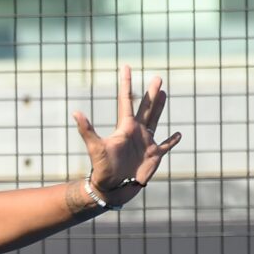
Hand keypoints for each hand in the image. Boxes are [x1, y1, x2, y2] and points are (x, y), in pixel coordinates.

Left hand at [71, 65, 181, 208]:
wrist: (113, 186)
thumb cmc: (102, 168)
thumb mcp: (95, 147)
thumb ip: (87, 130)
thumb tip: (75, 112)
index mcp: (124, 127)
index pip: (126, 101)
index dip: (126, 84)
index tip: (126, 67)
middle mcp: (136, 131)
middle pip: (145, 108)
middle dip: (151, 93)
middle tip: (157, 77)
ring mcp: (146, 142)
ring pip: (155, 120)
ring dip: (160, 107)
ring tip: (164, 92)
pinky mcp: (155, 155)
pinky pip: (166, 145)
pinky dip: (172, 140)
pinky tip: (178, 134)